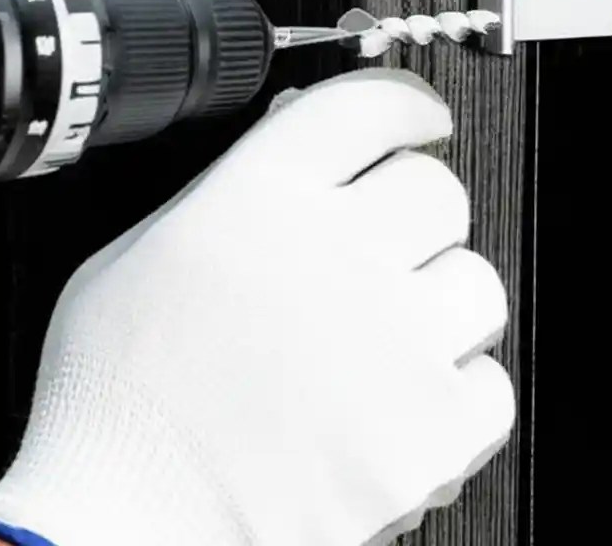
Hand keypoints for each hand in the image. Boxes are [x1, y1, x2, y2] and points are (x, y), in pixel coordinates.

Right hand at [0, 69, 516, 544]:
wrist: (122, 523)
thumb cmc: (118, 405)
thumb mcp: (138, 257)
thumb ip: (229, 192)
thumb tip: (300, 143)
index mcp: (261, 200)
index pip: (371, 107)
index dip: (407, 107)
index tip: (420, 122)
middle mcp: (336, 255)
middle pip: (438, 190)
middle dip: (414, 217)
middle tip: (385, 253)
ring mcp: (392, 342)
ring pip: (478, 283)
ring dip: (441, 306)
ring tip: (390, 343)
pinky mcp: (428, 429)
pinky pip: (492, 385)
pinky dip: (458, 397)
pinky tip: (404, 406)